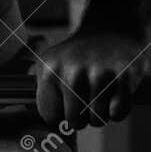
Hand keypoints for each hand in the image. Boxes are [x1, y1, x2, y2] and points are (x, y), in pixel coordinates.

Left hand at [31, 22, 147, 130]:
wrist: (112, 29)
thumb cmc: (79, 57)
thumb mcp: (50, 64)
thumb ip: (38, 88)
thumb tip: (26, 113)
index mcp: (49, 69)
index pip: (51, 117)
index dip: (62, 115)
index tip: (69, 104)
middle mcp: (71, 71)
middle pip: (74, 122)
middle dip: (83, 117)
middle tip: (88, 100)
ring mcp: (98, 72)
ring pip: (97, 119)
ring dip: (102, 114)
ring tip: (102, 96)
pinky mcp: (124, 74)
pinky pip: (118, 113)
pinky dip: (119, 111)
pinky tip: (116, 96)